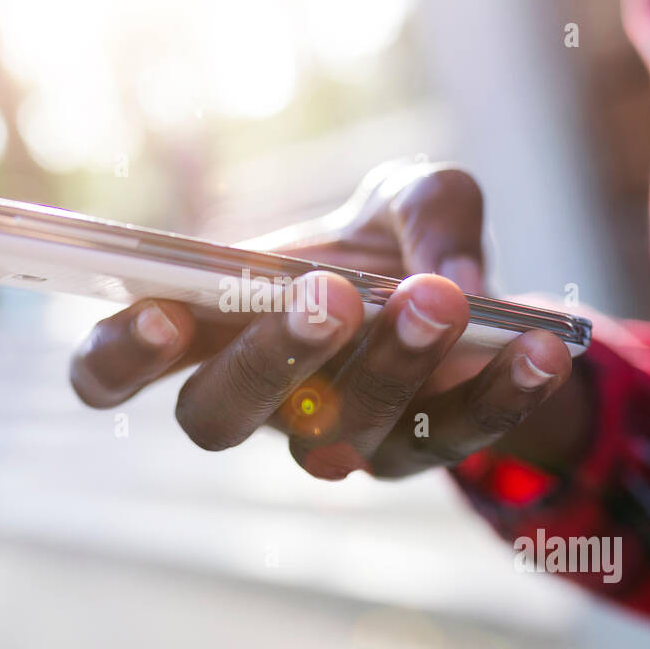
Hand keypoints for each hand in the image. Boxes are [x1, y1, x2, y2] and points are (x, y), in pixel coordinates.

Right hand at [69, 161, 574, 478]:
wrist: (467, 298)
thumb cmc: (392, 243)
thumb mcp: (407, 194)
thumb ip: (423, 208)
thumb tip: (448, 280)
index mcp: (208, 329)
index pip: (110, 370)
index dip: (114, 360)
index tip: (158, 318)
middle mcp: (256, 399)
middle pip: (213, 419)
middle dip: (266, 361)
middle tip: (328, 297)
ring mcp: (331, 440)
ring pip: (334, 439)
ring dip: (387, 366)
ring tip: (439, 297)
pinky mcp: (413, 454)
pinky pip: (449, 441)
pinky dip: (497, 393)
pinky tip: (539, 347)